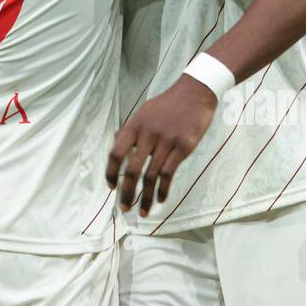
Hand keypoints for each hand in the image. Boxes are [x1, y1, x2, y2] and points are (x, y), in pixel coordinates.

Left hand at [107, 75, 217, 217]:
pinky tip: (160, 199)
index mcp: (135, 126)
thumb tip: (116, 141)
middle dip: (127, 193)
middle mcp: (148, 134)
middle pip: (132, 170)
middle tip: (124, 208)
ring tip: (142, 212)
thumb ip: (131, 129)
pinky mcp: (183, 147)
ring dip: (145, 197)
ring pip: (151, 176)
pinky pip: (169, 173)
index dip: (111, 172)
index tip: (111, 187)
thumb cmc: (168, 104)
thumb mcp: (144, 111)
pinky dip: (163, 190)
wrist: (195, 93)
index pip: (116, 153)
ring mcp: (166, 141)